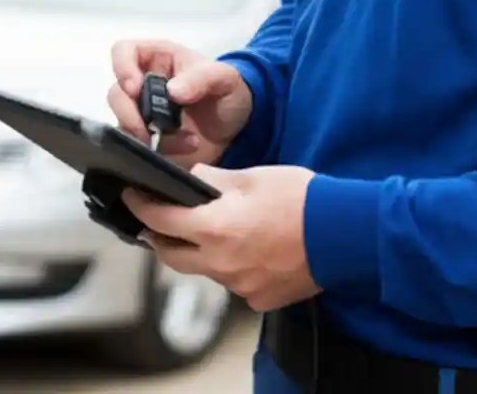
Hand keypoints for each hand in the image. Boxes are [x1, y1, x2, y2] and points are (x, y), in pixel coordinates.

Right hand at [108, 40, 251, 168]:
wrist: (240, 125)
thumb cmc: (229, 89)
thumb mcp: (223, 78)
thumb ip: (201, 79)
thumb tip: (172, 91)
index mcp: (158, 58)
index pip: (123, 51)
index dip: (122, 67)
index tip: (135, 88)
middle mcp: (144, 83)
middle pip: (117, 93)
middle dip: (129, 113)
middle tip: (147, 129)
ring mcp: (143, 113)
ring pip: (123, 122)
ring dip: (146, 135)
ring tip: (182, 139)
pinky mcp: (148, 138)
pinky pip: (139, 145)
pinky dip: (159, 150)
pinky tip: (186, 146)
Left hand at [125, 164, 321, 311]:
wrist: (344, 234)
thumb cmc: (302, 199)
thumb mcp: (253, 176)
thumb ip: (214, 179)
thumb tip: (190, 179)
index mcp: (215, 228)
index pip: (159, 221)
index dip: (140, 207)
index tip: (132, 198)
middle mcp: (221, 263)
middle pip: (171, 257)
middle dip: (160, 238)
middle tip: (158, 221)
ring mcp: (239, 286)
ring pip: (203, 271)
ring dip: (198, 252)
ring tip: (210, 231)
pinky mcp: (258, 299)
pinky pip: (232, 284)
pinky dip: (230, 267)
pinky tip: (247, 250)